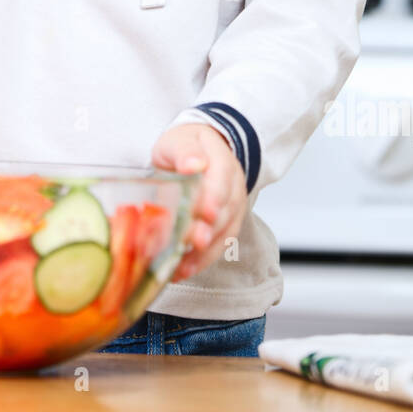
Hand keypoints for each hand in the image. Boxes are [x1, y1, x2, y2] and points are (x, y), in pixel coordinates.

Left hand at [150, 123, 247, 281]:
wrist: (199, 151)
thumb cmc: (185, 149)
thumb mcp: (178, 141)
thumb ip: (185, 152)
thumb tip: (194, 164)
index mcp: (221, 159)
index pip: (222, 179)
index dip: (214, 197)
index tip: (205, 213)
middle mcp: (233, 184)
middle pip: (227, 209)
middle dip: (210, 229)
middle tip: (193, 243)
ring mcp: (234, 204)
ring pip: (227, 230)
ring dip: (206, 251)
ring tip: (183, 266)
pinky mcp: (229, 223)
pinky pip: (221, 243)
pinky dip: (204, 259)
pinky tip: (185, 269)